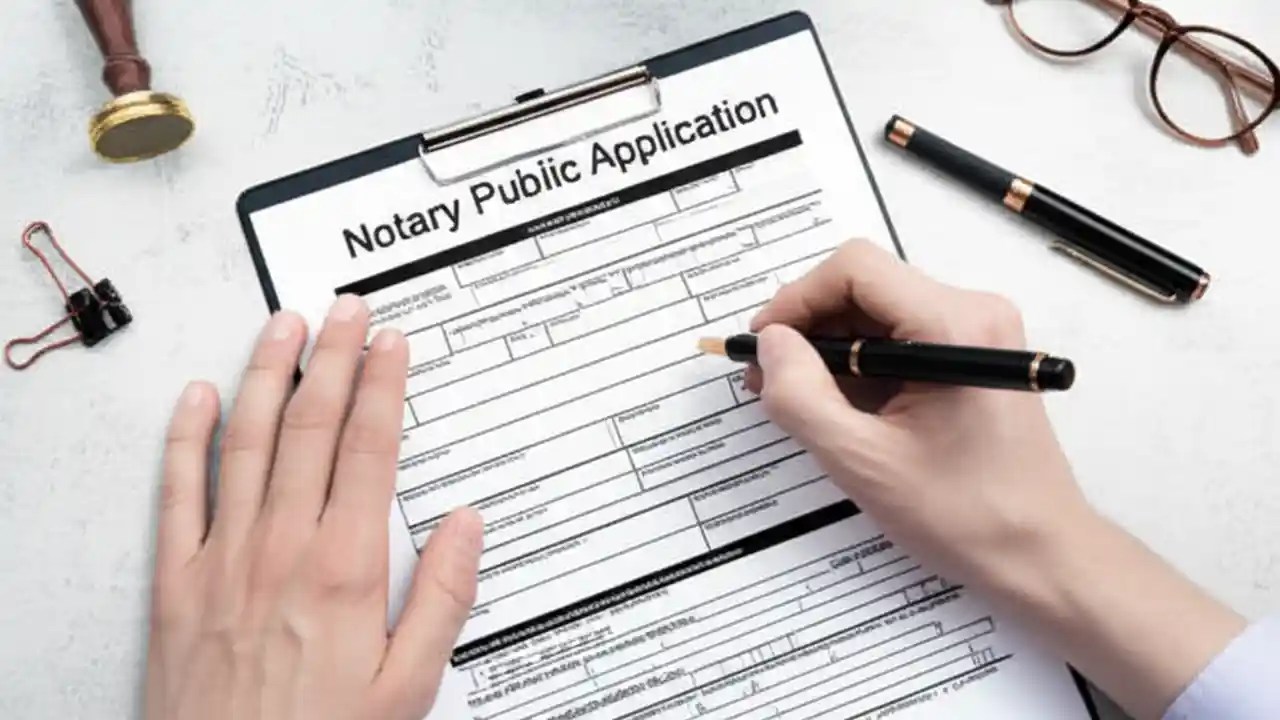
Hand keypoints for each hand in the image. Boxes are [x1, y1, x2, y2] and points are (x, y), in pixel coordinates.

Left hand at [146, 296, 482, 719]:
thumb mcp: (408, 685)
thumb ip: (442, 598)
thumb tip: (468, 526)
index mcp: (345, 567)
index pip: (368, 449)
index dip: (381, 386)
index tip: (391, 344)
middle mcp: (281, 547)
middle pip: (311, 426)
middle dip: (332, 358)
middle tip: (345, 312)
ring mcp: (224, 557)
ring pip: (247, 440)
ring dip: (268, 374)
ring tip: (283, 327)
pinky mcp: (177, 578)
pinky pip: (179, 490)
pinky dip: (187, 436)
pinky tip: (199, 397)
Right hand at [746, 239, 1242, 718]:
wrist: (1040, 555)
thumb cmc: (965, 515)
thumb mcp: (863, 462)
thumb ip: (803, 397)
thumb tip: (771, 344)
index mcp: (956, 326)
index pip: (856, 268)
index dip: (797, 299)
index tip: (764, 345)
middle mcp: (975, 313)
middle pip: (866, 285)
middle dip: (809, 326)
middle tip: (770, 379)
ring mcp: (979, 333)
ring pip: (880, 310)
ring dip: (832, 347)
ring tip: (799, 397)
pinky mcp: (975, 356)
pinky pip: (902, 336)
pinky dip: (861, 363)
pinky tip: (838, 406)